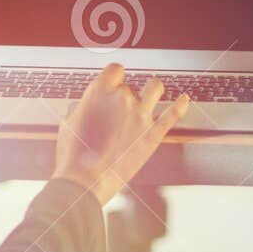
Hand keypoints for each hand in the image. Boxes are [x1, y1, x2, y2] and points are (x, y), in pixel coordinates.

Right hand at [53, 63, 189, 205]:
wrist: (85, 182)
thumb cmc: (72, 155)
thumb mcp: (68, 124)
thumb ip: (81, 107)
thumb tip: (85, 105)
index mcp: (99, 91)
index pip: (114, 69)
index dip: (113, 77)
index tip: (112, 86)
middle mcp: (122, 98)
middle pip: (129, 86)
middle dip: (123, 98)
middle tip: (116, 117)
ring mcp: (141, 115)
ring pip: (155, 87)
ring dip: (152, 89)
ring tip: (150, 95)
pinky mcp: (153, 135)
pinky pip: (172, 114)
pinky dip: (180, 105)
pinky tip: (184, 99)